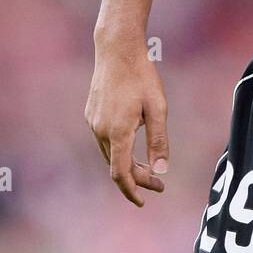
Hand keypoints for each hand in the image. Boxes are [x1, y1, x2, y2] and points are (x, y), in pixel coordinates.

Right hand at [85, 35, 169, 206]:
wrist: (116, 50)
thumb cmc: (142, 76)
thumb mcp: (158, 108)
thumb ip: (159, 141)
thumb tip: (161, 170)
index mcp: (118, 132)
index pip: (121, 174)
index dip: (132, 191)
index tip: (143, 202)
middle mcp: (100, 130)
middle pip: (116, 166)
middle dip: (137, 178)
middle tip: (159, 183)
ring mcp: (93, 122)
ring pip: (110, 154)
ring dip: (127, 164)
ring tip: (148, 167)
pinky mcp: (91, 114)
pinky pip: (105, 140)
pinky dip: (119, 149)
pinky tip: (134, 140)